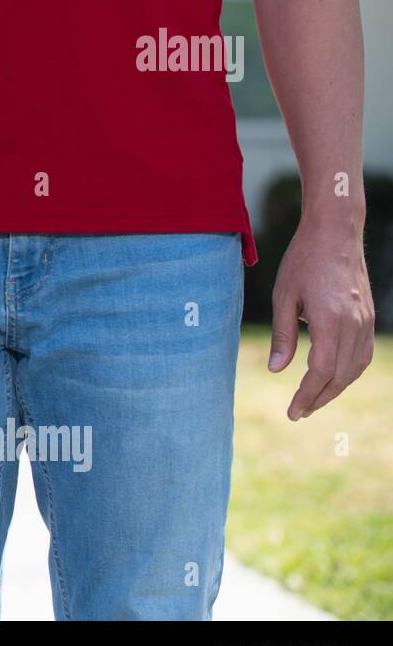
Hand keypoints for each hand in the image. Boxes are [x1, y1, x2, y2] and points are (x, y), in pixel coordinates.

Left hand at [269, 219, 374, 419]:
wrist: (335, 233)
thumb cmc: (303, 261)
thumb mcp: (283, 296)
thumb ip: (282, 335)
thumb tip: (276, 370)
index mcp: (330, 320)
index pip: (322, 371)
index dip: (308, 395)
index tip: (293, 412)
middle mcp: (354, 323)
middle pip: (341, 375)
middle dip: (320, 397)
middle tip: (299, 412)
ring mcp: (365, 320)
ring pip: (355, 367)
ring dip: (335, 387)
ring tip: (313, 399)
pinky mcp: (368, 316)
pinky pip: (362, 353)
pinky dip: (349, 371)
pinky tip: (333, 376)